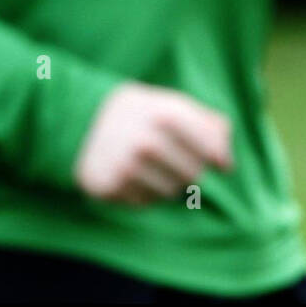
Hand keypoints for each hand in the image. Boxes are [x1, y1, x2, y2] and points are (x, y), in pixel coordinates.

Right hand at [74, 80, 231, 204]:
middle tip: (171, 156)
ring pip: (171, 193)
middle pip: (194, 175)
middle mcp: (146, 141)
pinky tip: (131, 174)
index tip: (222, 164)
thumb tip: (227, 163)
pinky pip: (146, 203)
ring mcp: (127, 167)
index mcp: (163, 114)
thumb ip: (205, 122)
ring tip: (148, 164)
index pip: (211, 148)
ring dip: (167, 184)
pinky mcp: (111, 187)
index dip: (219, 157)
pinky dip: (144, 193)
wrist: (78, 119)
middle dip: (189, 169)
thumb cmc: (137, 113)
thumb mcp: (168, 103)